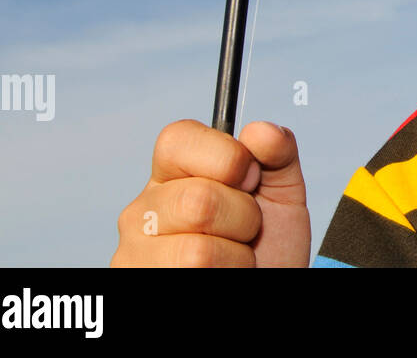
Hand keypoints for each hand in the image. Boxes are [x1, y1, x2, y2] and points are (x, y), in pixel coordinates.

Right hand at [111, 119, 310, 266]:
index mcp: (173, 174)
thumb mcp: (282, 192)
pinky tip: (221, 275)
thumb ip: (277, 152)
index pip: (177, 139)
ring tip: (234, 259)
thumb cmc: (268, 244)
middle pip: (198, 200)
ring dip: (236, 259)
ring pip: (197, 253)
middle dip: (243, 218)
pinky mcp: (135, 283)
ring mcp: (134, 254)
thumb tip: (261, 130)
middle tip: (246, 231)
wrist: (269, 286)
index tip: (251, 179)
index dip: (227, 158)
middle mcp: (143, 210)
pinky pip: (196, 278)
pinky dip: (227, 278)